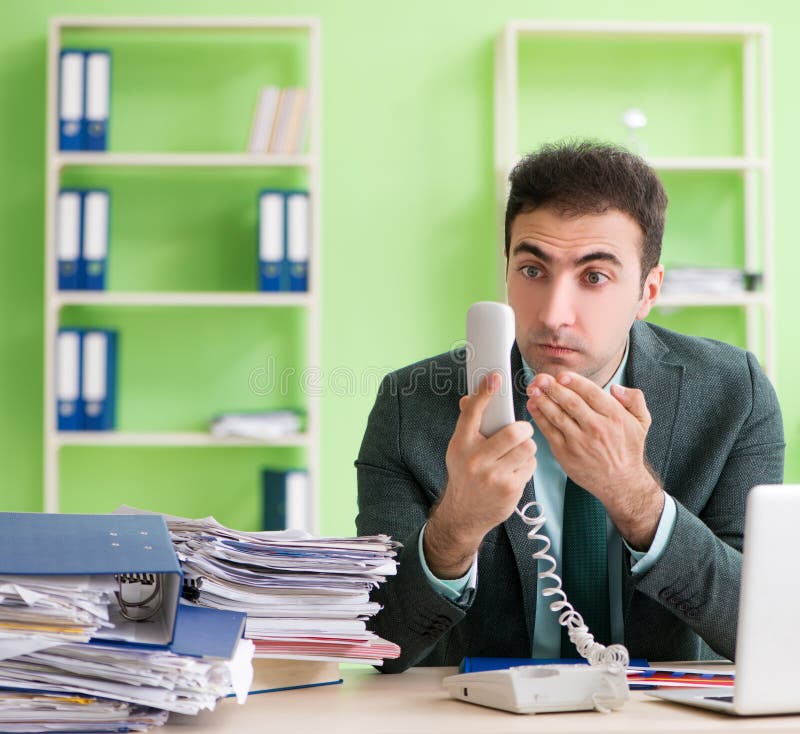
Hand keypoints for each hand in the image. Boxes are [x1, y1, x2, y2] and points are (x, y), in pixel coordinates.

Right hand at [424, 372, 537, 577]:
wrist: (464, 514)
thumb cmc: (465, 475)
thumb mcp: (460, 449)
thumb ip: (468, 425)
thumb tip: (470, 398)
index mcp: (461, 444)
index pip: (473, 412)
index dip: (485, 392)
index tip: (495, 377)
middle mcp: (476, 459)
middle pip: (514, 431)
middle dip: (523, 430)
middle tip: (520, 433)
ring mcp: (493, 475)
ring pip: (527, 448)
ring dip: (527, 449)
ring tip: (516, 454)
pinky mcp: (510, 489)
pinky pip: (530, 466)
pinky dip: (527, 465)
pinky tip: (515, 471)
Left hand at [526, 371, 663, 549]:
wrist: (621, 482)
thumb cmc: (627, 450)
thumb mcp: (641, 422)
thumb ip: (633, 399)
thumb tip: (616, 388)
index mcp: (614, 417)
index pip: (591, 393)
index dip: (574, 381)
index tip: (562, 375)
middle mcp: (597, 428)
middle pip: (571, 402)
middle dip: (553, 387)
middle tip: (541, 378)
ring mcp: (579, 442)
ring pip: (557, 416)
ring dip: (543, 400)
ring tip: (533, 389)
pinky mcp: (566, 453)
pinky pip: (549, 431)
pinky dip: (539, 417)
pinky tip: (533, 406)